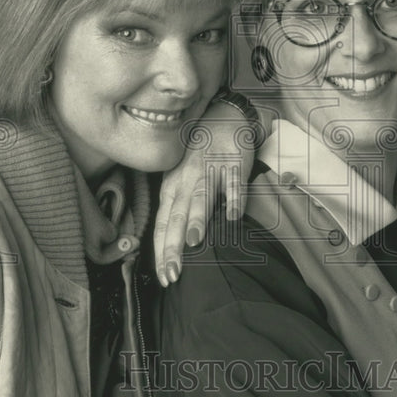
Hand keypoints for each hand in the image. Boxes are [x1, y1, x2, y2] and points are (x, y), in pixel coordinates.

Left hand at [154, 102, 256, 286]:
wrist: (219, 119)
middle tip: (173, 273)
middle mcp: (186, 182)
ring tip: (193, 242)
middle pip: (177, 216)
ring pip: (201, 197)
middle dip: (174, 245)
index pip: (163, 224)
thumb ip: (176, 212)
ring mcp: (210, 172)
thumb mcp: (179, 182)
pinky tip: (233, 216)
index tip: (164, 277)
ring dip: (197, 218)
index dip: (162, 251)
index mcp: (172, 189)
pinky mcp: (233, 164)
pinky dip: (234, 198)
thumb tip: (171, 249)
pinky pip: (234, 183)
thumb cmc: (196, 158)